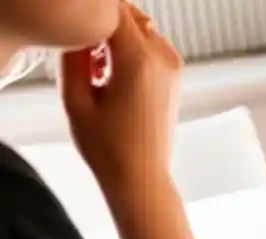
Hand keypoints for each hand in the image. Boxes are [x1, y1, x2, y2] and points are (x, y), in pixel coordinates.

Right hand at [61, 2, 181, 187]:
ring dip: (117, 39)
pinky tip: (116, 78)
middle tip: (89, 62)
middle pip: (128, 15)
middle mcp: (163, 58)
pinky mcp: (174, 74)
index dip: (89, 19)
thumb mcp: (75, 98)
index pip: (112, 11)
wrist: (141, 176)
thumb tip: (78, 29)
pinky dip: (131, 50)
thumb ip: (73, 55)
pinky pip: (149, 45)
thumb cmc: (108, 147)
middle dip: (103, 28)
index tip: (80, 45)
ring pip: (139, 28)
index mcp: (140, 61)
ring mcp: (173, 66)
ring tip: (101, 73)